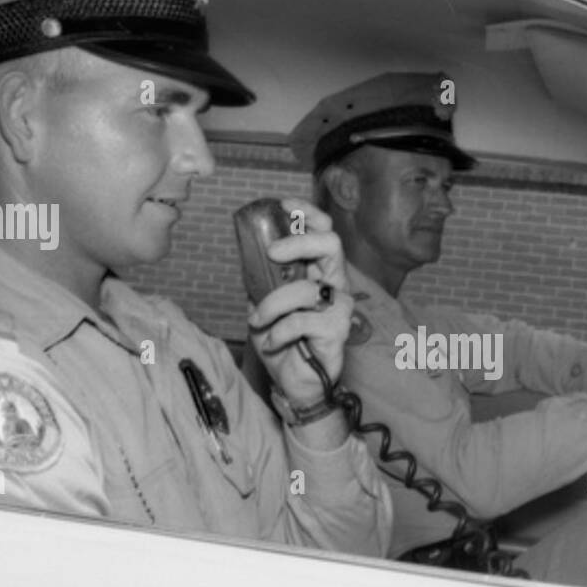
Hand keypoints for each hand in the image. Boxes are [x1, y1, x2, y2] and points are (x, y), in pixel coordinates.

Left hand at [247, 199, 352, 407]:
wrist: (296, 381)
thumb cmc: (284, 339)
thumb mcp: (265, 303)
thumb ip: (261, 279)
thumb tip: (245, 251)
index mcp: (320, 272)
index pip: (325, 232)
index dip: (308, 214)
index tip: (285, 205)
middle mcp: (335, 284)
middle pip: (331, 245)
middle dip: (300, 243)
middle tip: (273, 252)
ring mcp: (340, 307)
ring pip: (306, 289)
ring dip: (272, 305)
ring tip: (257, 321)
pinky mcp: (338, 331)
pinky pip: (301, 321)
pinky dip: (278, 332)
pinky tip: (273, 342)